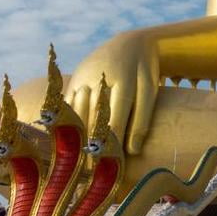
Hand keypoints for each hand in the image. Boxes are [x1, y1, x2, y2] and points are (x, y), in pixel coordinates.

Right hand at [62, 31, 160, 154]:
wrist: (129, 43)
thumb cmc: (144, 72)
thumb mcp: (150, 90)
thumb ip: (143, 119)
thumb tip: (133, 151)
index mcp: (123, 79)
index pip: (116, 116)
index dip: (113, 141)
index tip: (112, 165)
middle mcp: (98, 77)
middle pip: (92, 117)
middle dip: (91, 144)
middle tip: (91, 172)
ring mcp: (82, 77)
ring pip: (75, 112)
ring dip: (76, 137)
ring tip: (78, 163)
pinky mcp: (73, 80)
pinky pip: (66, 105)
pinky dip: (66, 124)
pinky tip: (66, 143)